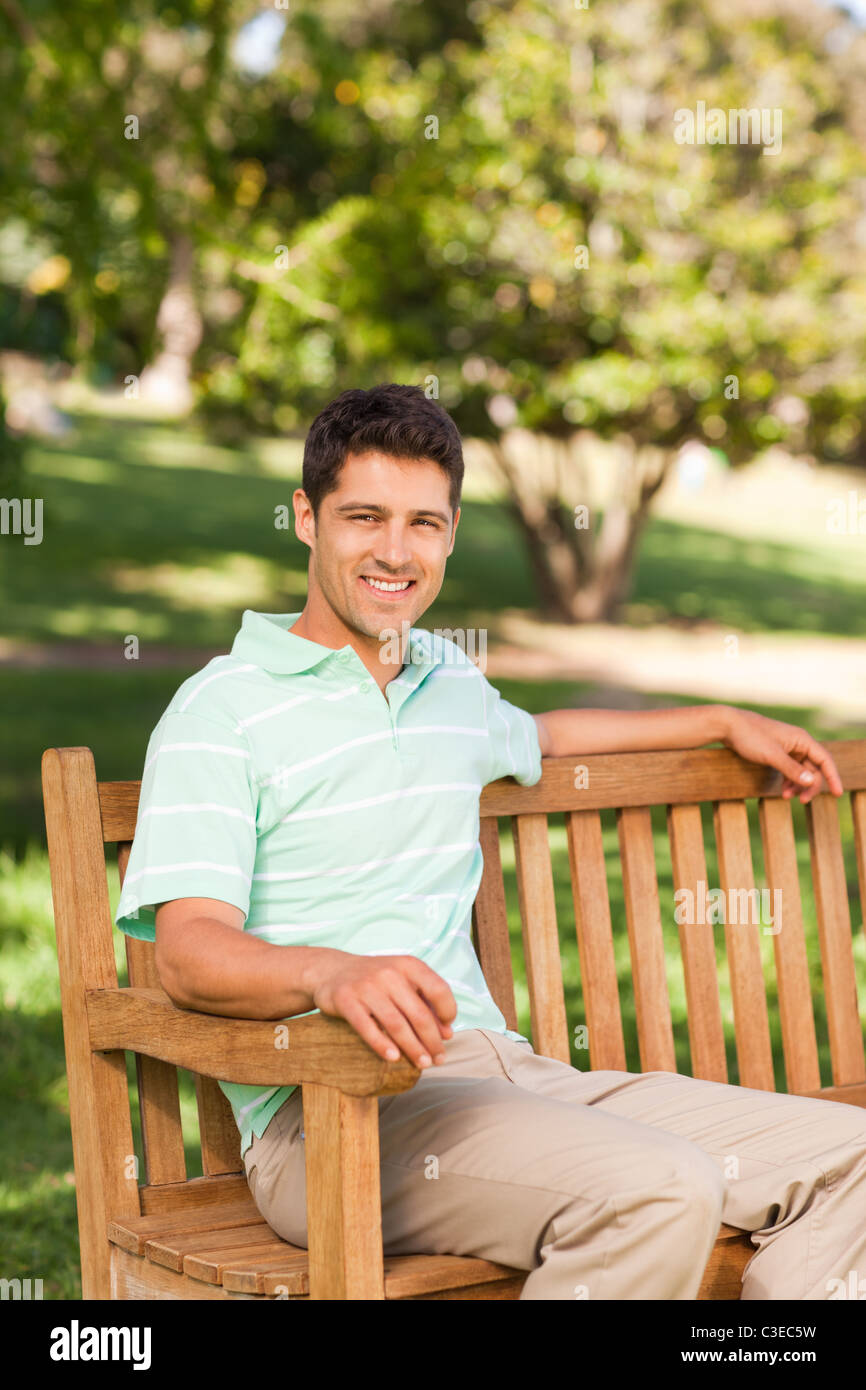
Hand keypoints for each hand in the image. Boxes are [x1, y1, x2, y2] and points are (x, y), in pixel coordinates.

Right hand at [307, 950, 456, 1069]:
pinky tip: (393, 1058)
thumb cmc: (376, 980)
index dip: (448, 1013)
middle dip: (432, 1041)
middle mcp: (390, 973)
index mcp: (408, 965)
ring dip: (412, 1048)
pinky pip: (367, 1027)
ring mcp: (367, 986)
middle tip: (438, 1060)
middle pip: (418, 1014)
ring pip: (396, 1024)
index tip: (447, 1033)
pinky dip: (382, 1045)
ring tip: (422, 1064)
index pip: (439, 989)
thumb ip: (425, 1003)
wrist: (332, 970)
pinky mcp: (346, 1000)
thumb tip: (447, 1035)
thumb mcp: (402, 981)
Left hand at [721, 708, 842, 803]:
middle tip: (801, 801)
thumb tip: (811, 782)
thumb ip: (791, 769)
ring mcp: (787, 748)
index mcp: (802, 739)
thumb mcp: (771, 756)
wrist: (728, 725)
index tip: (838, 793)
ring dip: (797, 785)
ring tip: (786, 796)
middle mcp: (798, 743)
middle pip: (813, 768)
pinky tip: (783, 790)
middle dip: (809, 785)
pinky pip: (790, 769)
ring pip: (801, 770)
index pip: (825, 760)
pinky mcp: (777, 752)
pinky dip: (789, 780)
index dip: (833, 777)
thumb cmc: (750, 736)